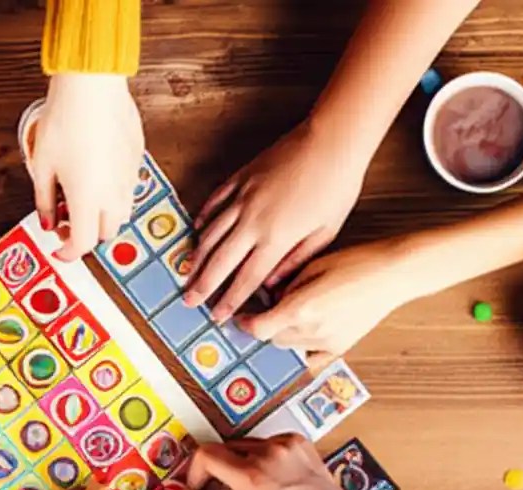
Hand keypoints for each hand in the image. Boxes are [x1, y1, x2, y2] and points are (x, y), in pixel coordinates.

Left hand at [30, 74, 142, 260]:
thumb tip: (48, 219)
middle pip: (104, 233)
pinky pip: (128, 187)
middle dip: (85, 234)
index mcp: (87, 200)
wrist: (92, 87)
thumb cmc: (66, 120)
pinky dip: (113, 192)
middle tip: (66, 221)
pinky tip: (97, 172)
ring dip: (102, 215)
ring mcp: (129, 178)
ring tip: (83, 197)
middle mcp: (113, 194)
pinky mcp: (138, 159)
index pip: (82, 244)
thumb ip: (45, 200)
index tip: (58, 249)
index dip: (68, 252)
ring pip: (121, 213)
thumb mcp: (43, 164)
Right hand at [163, 435, 377, 489]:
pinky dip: (262, 458)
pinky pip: (267, 443)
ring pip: (244, 445)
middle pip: (223, 449)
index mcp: (251, 475)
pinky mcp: (299, 442)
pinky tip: (270, 480)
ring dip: (238, 463)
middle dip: (215, 471)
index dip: (194, 472)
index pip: (204, 455)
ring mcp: (285, 445)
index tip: (198, 488)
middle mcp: (268, 453)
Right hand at [186, 120, 363, 321]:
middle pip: (220, 261)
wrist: (331, 141)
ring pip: (210, 233)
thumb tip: (272, 284)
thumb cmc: (336, 185)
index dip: (229, 300)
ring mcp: (242, 197)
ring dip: (196, 257)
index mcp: (276, 238)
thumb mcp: (325, 232)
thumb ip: (295, 260)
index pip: (246, 278)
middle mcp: (253, 220)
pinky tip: (197, 231)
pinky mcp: (240, 177)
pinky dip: (202, 219)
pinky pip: (213, 202)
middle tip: (189, 300)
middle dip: (202, 285)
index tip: (218, 315)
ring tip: (187, 272)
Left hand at [239, 238, 418, 354]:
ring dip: (282, 334)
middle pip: (271, 338)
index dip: (245, 324)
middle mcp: (312, 331)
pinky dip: (302, 349)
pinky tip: (304, 334)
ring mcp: (327, 343)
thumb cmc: (358, 262)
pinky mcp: (340, 347)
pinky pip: (311, 358)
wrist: (393, 274)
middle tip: (264, 310)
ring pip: (289, 348)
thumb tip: (268, 297)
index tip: (241, 317)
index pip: (258, 328)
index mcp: (301, 309)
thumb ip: (286, 285)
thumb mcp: (312, 265)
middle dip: (264, 326)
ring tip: (291, 313)